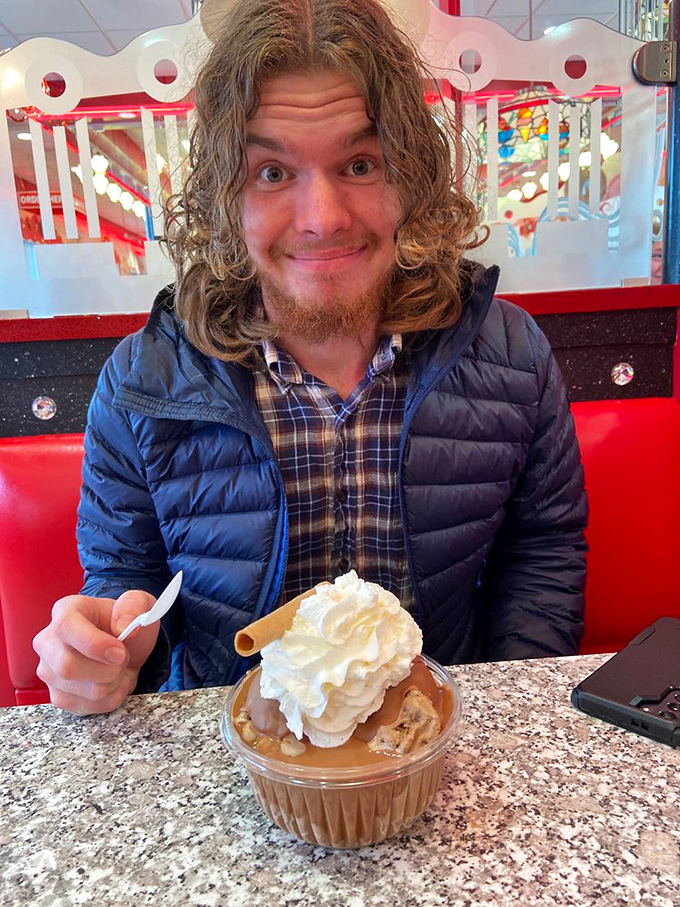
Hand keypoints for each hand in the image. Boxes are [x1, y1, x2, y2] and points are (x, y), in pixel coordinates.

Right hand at [33, 590, 160, 715]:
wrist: (124, 645)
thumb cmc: (125, 622)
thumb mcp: (138, 604)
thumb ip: (133, 605)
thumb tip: (123, 626)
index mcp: (66, 611)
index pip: (65, 627)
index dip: (94, 644)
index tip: (119, 651)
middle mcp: (49, 641)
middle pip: (68, 666)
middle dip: (109, 669)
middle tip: (123, 658)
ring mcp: (50, 671)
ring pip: (83, 691)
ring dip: (113, 683)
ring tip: (119, 668)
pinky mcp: (59, 696)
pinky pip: (88, 707)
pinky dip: (111, 698)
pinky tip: (114, 682)